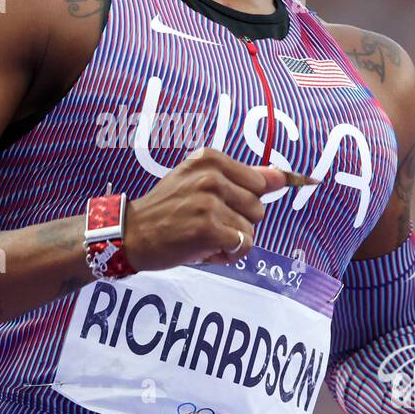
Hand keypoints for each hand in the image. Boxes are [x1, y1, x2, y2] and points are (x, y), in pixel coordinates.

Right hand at [124, 147, 317, 271]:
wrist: (131, 234)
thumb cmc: (167, 210)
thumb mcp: (200, 182)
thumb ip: (243, 178)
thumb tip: (283, 177)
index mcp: (211, 159)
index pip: (259, 183)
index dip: (243, 201)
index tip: (219, 206)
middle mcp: (211, 176)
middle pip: (258, 207)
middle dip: (238, 222)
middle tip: (206, 223)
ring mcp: (210, 202)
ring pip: (251, 229)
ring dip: (231, 240)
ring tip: (203, 236)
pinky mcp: (208, 229)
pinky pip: (243, 245)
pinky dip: (228, 254)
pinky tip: (205, 250)